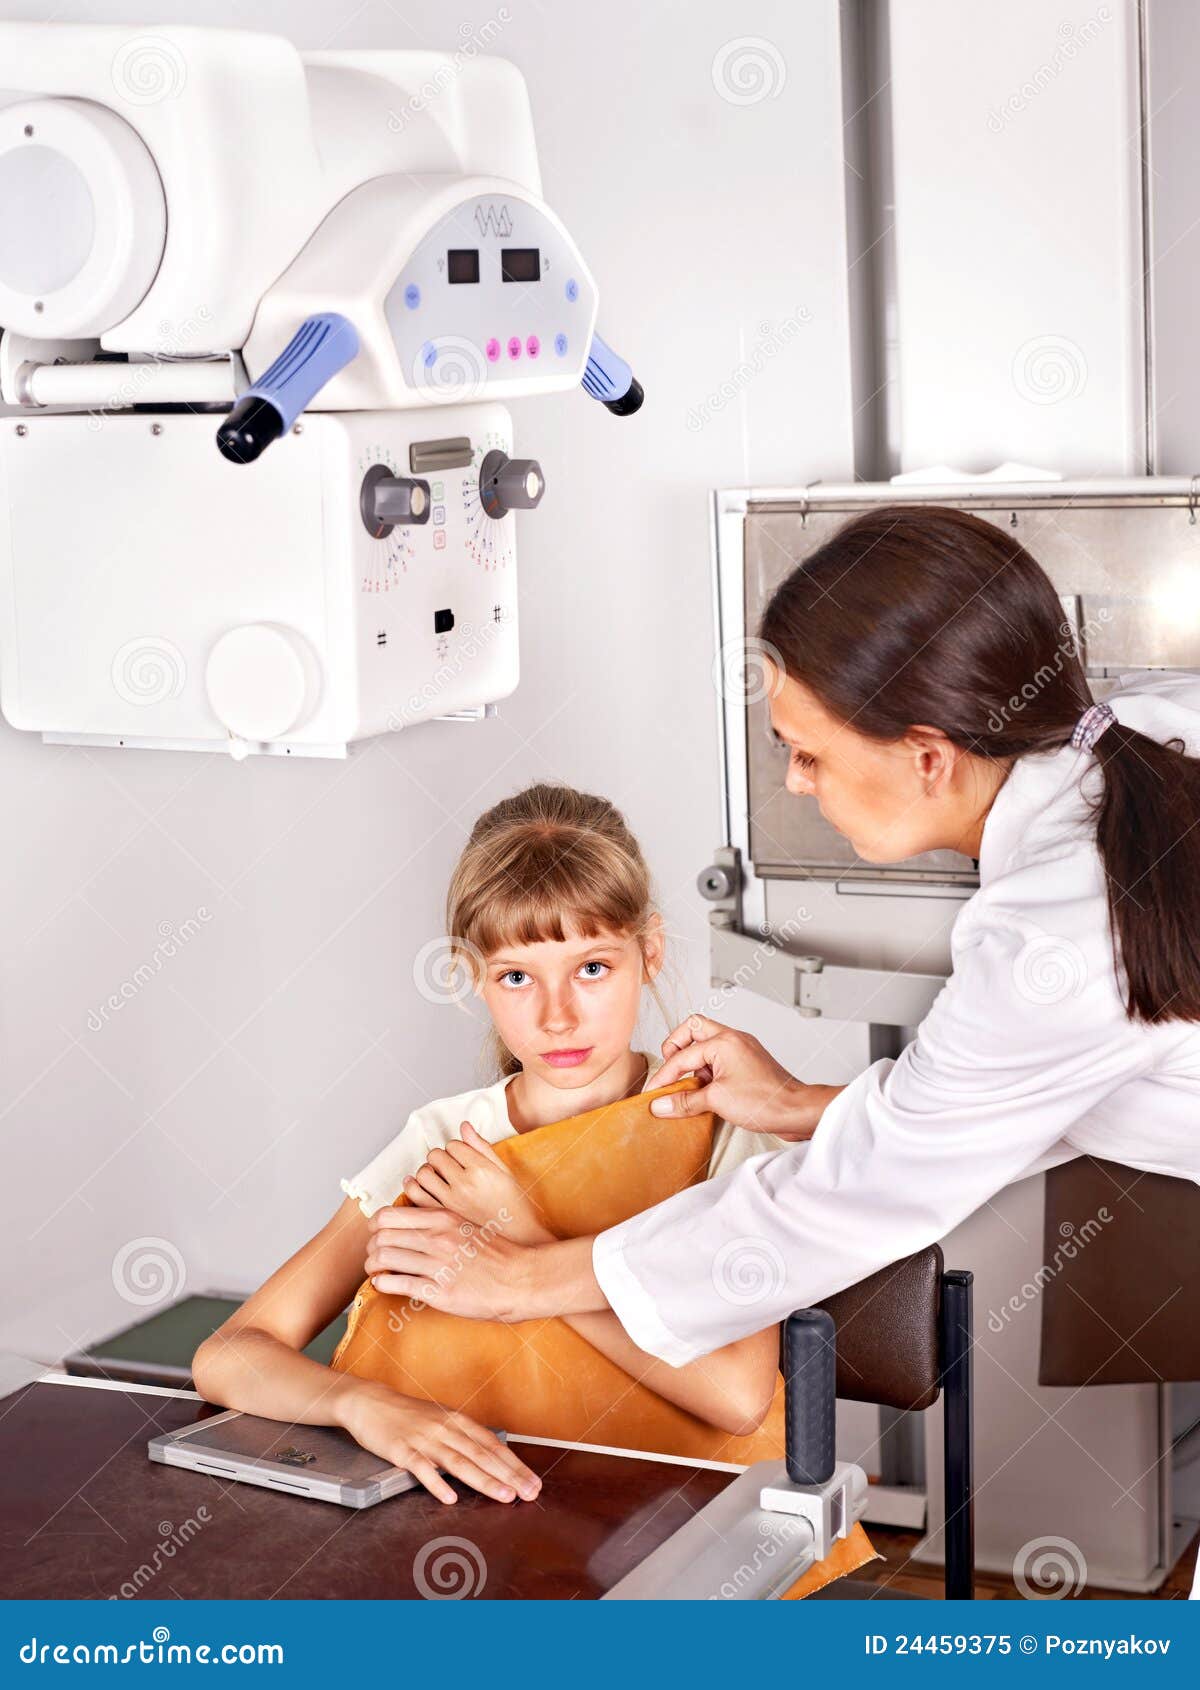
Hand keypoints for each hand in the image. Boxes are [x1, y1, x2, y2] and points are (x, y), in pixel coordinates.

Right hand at [337, 1378, 540, 1504]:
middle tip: (530, 1493)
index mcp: (457, 1421)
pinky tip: (449, 1498)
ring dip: (484, 1480)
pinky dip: (437, 1483)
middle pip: (482, 1454)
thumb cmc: (409, 1415)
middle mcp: (445, 1428)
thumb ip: (463, 1438)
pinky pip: (422, 1468)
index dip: (514, 1465)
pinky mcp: (402, 1450)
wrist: (370, 1402)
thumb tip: (490, 1458)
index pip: (492, 1445)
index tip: (533, 1482)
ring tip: (504, 1496)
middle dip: (509, 1475)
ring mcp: (424, 1439)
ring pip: (459, 1462)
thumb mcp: (441, 1420)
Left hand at [365, 1204, 533, 1320]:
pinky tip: (383, 1285)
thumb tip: (414, 1219)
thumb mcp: (467, 1226)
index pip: (390, 1215)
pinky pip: (396, 1285)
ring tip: (376, 1271)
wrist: (521, 1279)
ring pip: (384, 1259)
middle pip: (381, 1236)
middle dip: (371, 1247)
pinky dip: (382, 1284)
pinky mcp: (438, 1291)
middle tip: (373, 1254)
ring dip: (373, 1266)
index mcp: (443, 1219)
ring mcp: (437, 1265)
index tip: (376, 1233)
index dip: (375, 1225)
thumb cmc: (497, 1254)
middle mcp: (437, 1239)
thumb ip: (440, 1221)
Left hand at [401, 1122, 551, 1244]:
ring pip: (423, 1173)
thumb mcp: (504, 1172)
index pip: (453, 1145)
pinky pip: (416, 1196)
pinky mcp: (441, 1219)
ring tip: (436, 1177)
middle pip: (435, 1156)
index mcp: (482, 1170)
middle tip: (447, 1166)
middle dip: (439, 1157)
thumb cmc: (514, 1206)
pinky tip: (420, 1185)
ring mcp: (451, 1203)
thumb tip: (464, 1126)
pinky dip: (413, 1186)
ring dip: (427, 1171)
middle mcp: (464, 1184)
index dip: (455, 1148)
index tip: (460, 1156)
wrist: (518, 1241)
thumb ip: (482, 1147)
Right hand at [648, 1013, 841, 1139]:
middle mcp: (733, 1039)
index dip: (663, 1076)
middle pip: (692, 1029)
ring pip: (706, 1043)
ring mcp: (741, 1049)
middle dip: (675, 1048)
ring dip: (691, 1062)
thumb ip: (684, 1101)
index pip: (681, 1056)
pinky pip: (718, 1059)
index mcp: (724, 1041)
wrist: (796, 1111)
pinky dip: (706, 1071)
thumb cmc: (766, 1101)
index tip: (653, 1094)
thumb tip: (660, 1105)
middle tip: (668, 1072)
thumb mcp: (717, 1101)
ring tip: (685, 1086)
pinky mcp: (747, 1063)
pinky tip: (703, 1092)